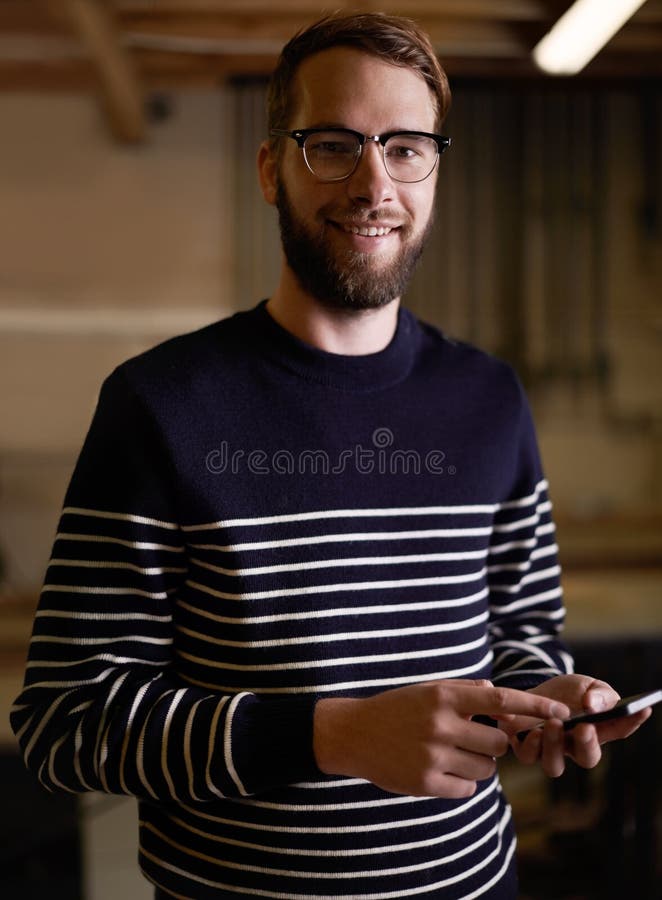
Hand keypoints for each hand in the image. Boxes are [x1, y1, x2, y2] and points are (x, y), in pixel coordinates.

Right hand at [313, 678, 569, 798]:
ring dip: (477, 765)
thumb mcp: (428, 689)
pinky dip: (461, 783)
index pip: (501, 700)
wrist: (353, 733)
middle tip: (470, 739)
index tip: (563, 714)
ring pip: (486, 769)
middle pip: (498, 743)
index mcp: (444, 696)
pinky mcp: (426, 782)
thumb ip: (465, 690)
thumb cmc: (396, 708)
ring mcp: (434, 755)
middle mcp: (441, 724)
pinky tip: (438, 770)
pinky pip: (467, 789)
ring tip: (450, 754)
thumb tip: (500, 695)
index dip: (535, 708)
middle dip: (492, 744)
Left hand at [503, 674, 651, 776]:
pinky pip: (528, 756)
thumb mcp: (586, 686)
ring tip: (554, 723)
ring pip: (554, 766)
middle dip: (588, 744)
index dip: (632, 722)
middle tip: (585, 727)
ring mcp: (550, 751)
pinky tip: (532, 731)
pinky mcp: (526, 748)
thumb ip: (599, 694)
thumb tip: (593, 705)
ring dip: (555, 746)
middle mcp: (575, 746)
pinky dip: (530, 745)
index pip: (620, 729)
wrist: (530, 694)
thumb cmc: (564, 694)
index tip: (643, 709)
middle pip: (587, 757)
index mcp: (597, 731)